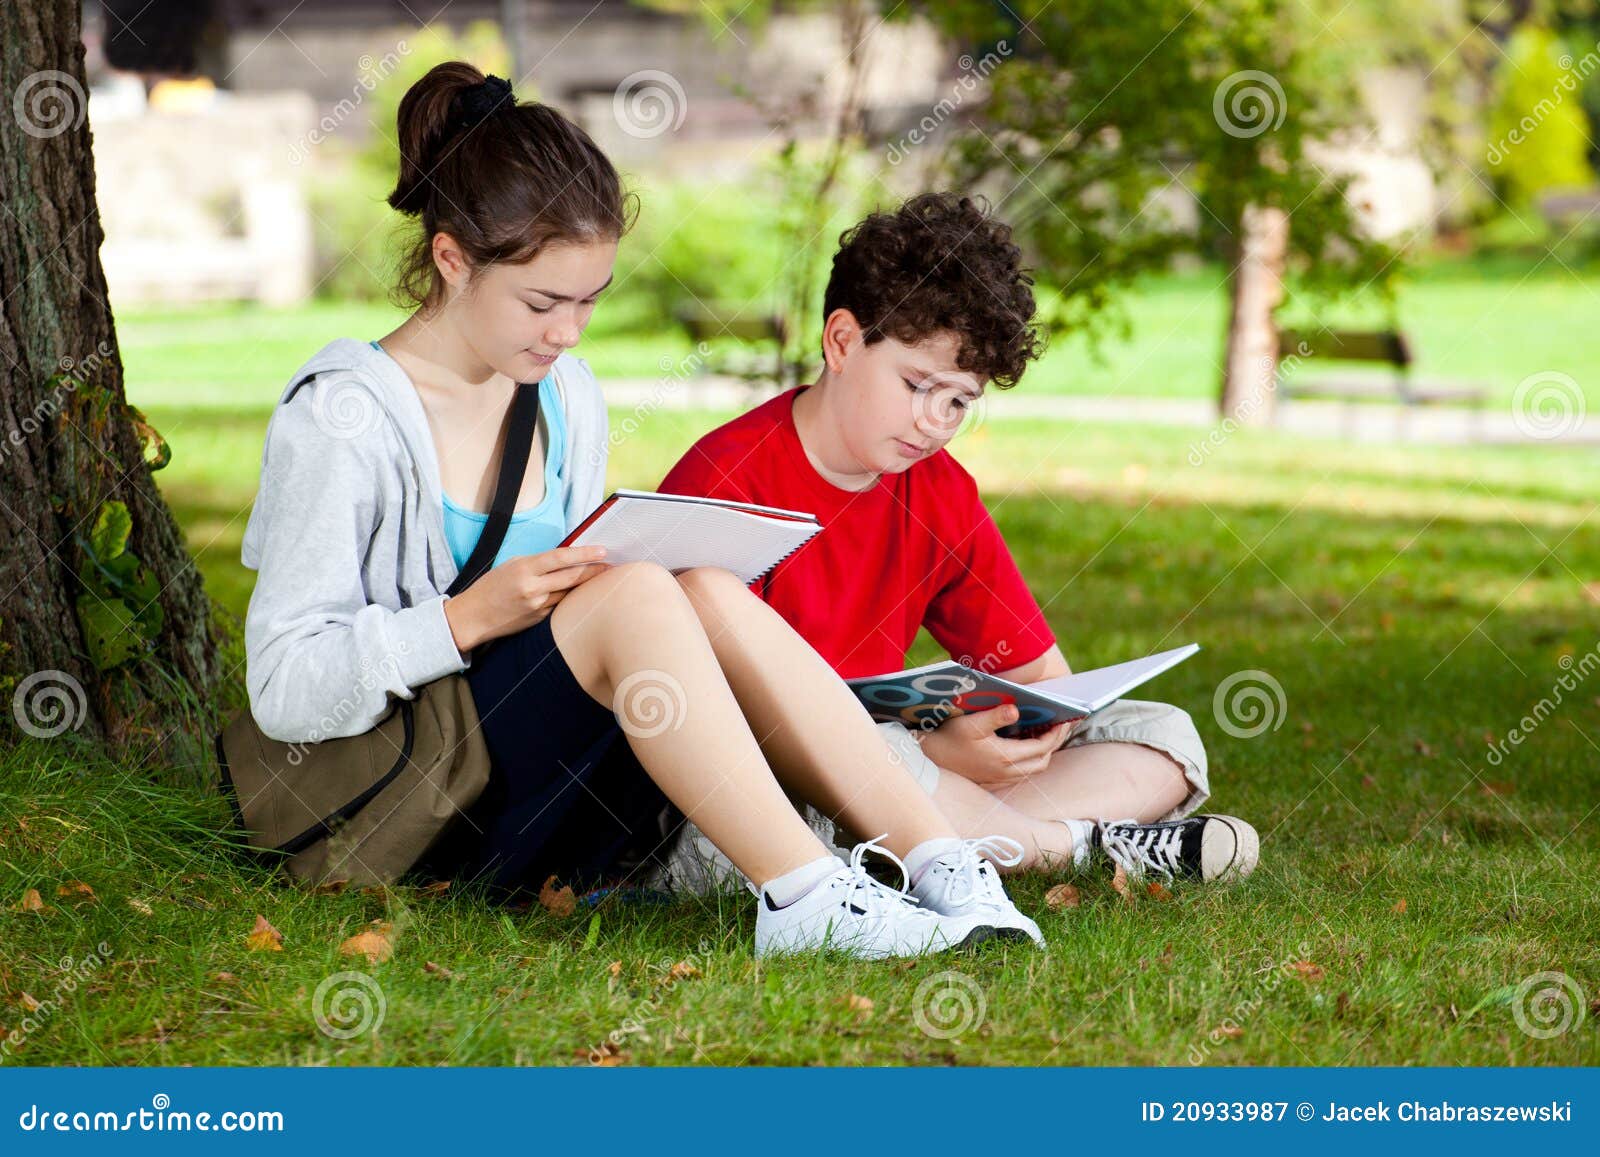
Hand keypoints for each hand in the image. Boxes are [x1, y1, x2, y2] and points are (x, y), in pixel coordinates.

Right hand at [444, 545, 609, 651]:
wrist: (472, 617)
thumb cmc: (491, 587)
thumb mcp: (511, 565)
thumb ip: (538, 563)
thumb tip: (566, 558)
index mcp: (524, 568)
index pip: (561, 557)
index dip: (584, 553)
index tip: (602, 550)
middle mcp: (532, 587)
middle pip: (572, 577)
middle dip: (595, 570)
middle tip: (611, 565)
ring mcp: (537, 605)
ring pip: (569, 592)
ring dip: (587, 585)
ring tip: (602, 577)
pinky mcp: (539, 619)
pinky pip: (560, 605)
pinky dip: (571, 598)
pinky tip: (581, 595)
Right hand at [917, 705, 1074, 786]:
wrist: (929, 759)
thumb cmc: (949, 738)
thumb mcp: (971, 723)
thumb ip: (996, 716)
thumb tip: (1017, 710)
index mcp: (1005, 757)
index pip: (1042, 748)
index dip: (1056, 734)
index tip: (1064, 720)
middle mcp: (1006, 771)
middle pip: (1042, 761)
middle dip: (1054, 743)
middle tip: (1059, 725)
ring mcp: (1000, 778)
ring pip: (1033, 769)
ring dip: (1042, 752)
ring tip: (1042, 731)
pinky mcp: (993, 779)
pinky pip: (1021, 772)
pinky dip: (1029, 758)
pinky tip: (1023, 743)